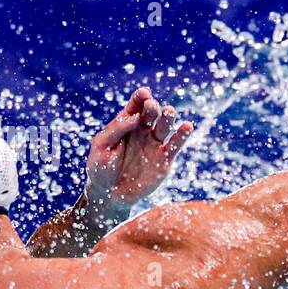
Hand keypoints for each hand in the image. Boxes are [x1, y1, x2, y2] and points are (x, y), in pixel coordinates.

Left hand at [84, 86, 192, 219]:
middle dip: (152, 107)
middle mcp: (143, 130)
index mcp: (126, 123)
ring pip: (165, 126)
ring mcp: (154, 144)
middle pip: (152, 113)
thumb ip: (116, 129)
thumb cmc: (100, 168)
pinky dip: (182, 135)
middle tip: (151, 106)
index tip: (144, 94)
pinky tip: (187, 126)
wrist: (108, 195)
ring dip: (168, 117)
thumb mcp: (100, 146)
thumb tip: (134, 116)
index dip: (141, 97)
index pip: (136, 105)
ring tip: (169, 112)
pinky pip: (175, 145)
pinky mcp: (164, 159)